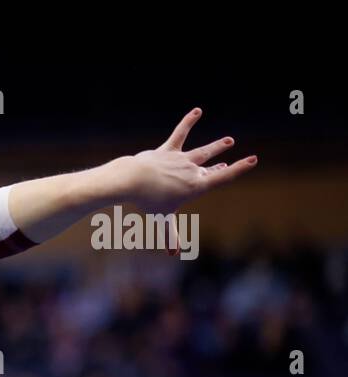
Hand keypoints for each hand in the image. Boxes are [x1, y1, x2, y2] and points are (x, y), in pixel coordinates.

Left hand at [120, 108, 256, 251]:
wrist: (134, 181)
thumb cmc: (148, 202)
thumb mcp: (162, 220)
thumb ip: (170, 235)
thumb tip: (174, 254)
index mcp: (196, 186)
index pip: (223, 177)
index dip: (239, 168)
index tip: (253, 160)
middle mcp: (193, 171)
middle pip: (211, 167)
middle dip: (221, 164)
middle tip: (231, 159)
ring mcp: (181, 159)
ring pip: (203, 151)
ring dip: (216, 146)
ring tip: (228, 141)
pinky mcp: (168, 150)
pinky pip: (180, 133)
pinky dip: (188, 121)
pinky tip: (197, 110)